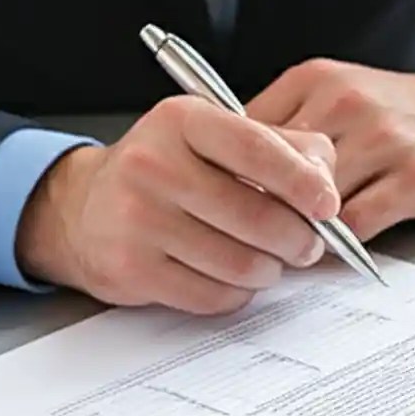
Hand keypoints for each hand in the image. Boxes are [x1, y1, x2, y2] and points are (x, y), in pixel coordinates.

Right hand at [15, 95, 341, 313]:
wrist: (86, 207)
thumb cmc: (171, 171)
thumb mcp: (221, 139)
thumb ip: (286, 149)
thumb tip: (327, 186)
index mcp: (182, 120)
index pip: (258, 150)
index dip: (304, 183)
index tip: (328, 207)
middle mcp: (152, 163)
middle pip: (259, 217)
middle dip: (299, 240)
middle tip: (307, 245)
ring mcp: (136, 218)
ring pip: (242, 263)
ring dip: (270, 270)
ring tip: (268, 260)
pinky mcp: (131, 268)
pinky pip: (214, 295)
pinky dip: (237, 292)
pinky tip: (231, 276)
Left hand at [246, 59, 414, 240]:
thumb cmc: (403, 114)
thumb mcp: (339, 97)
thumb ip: (290, 127)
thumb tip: (232, 177)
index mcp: (316, 80)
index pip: (246, 135)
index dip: (234, 178)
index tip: (233, 205)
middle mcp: (346, 104)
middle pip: (274, 173)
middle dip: (263, 211)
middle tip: (258, 238)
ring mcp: (384, 141)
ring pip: (313, 203)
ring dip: (302, 234)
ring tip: (297, 247)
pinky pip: (357, 225)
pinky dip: (340, 246)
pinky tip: (337, 248)